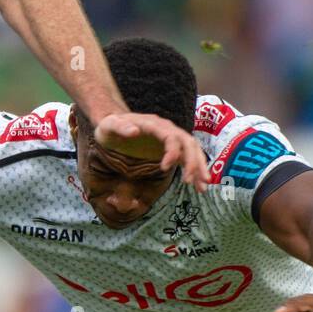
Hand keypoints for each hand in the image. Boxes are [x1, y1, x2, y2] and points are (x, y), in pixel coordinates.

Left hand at [93, 113, 210, 189]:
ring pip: (192, 150)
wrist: (114, 125)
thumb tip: (134, 131)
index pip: (170, 136)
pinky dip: (195, 170)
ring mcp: (171, 138)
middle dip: (192, 161)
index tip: (164, 169)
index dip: (172, 151)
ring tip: (202, 186)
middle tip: (189, 181)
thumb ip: (120, 127)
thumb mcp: (109, 125)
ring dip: (199, 167)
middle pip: (188, 142)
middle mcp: (167, 129)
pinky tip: (198, 185)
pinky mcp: (171, 148)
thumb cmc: (110, 126)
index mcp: (153, 124)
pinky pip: (188, 157)